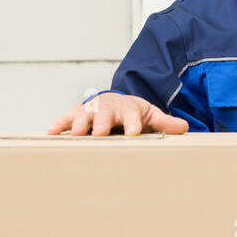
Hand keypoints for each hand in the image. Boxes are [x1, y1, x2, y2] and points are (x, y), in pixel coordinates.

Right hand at [47, 92, 189, 136]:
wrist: (117, 102)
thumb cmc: (134, 113)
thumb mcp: (151, 115)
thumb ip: (165, 123)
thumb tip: (185, 128)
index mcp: (129, 109)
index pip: (132, 117)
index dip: (133, 125)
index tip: (134, 133)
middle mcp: (109, 108)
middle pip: (105, 115)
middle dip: (102, 124)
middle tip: (100, 133)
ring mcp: (91, 110)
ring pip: (84, 116)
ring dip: (79, 124)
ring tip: (75, 134)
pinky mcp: (76, 114)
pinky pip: (66, 119)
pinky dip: (59, 124)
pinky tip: (51, 133)